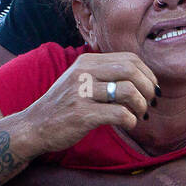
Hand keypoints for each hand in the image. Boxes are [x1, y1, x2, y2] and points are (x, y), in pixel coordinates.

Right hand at [23, 51, 156, 153]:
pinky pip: (119, 113)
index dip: (148, 74)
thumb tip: (144, 79)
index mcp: (87, 61)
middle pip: (132, 71)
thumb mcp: (81, 80)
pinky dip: (130, 120)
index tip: (151, 89)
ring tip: (139, 115)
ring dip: (141, 106)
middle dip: (148, 88)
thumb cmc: (64, 105)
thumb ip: (105, 74)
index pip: (130, 59)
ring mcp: (82, 93)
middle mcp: (84, 72)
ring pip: (129, 91)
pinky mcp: (82, 114)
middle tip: (149, 103)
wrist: (34, 126)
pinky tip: (128, 124)